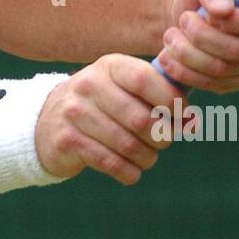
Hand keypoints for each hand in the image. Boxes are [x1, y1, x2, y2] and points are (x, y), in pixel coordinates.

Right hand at [35, 54, 187, 186]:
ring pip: (128, 145)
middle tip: (164, 141)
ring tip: (148, 157)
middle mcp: (89, 85)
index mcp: (109, 66)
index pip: (144, 79)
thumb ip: (156, 92)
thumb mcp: (122, 86)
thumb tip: (190, 118)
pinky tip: (132, 171)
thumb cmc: (102, 104)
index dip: (171, 101)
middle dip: (162, 137)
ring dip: (147, 157)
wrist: (48, 121)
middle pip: (141, 119)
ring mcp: (75, 113)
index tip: (187, 118)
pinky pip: (110, 163)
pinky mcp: (67, 140)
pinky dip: (129, 172)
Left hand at [157, 0, 238, 93]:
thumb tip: (223, 9)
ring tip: (170, 36)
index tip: (207, 13)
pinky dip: (185, 72)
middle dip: (200, 36)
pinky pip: (214, 84)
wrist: (189, 15)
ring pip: (222, 70)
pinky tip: (169, 57)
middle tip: (181, 20)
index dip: (232, 22)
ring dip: (187, 54)